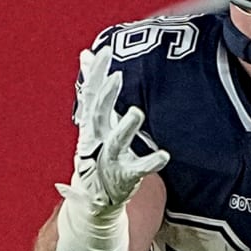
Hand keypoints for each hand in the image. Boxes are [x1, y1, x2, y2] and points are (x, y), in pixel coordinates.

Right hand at [58, 46, 168, 212]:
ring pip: (116, 142)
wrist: (95, 198)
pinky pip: (138, 169)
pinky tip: (164, 156)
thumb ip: (93, 88)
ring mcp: (109, 159)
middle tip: (117, 76)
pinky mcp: (124, 177)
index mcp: (91, 125)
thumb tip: (86, 54)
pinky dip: (150, 163)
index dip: (95, 74)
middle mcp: (97, 140)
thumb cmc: (99, 150)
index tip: (102, 52)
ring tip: (137, 112)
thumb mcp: (95, 119)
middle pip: (98, 115)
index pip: (90, 95)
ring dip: (125, 127)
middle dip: (106, 96)